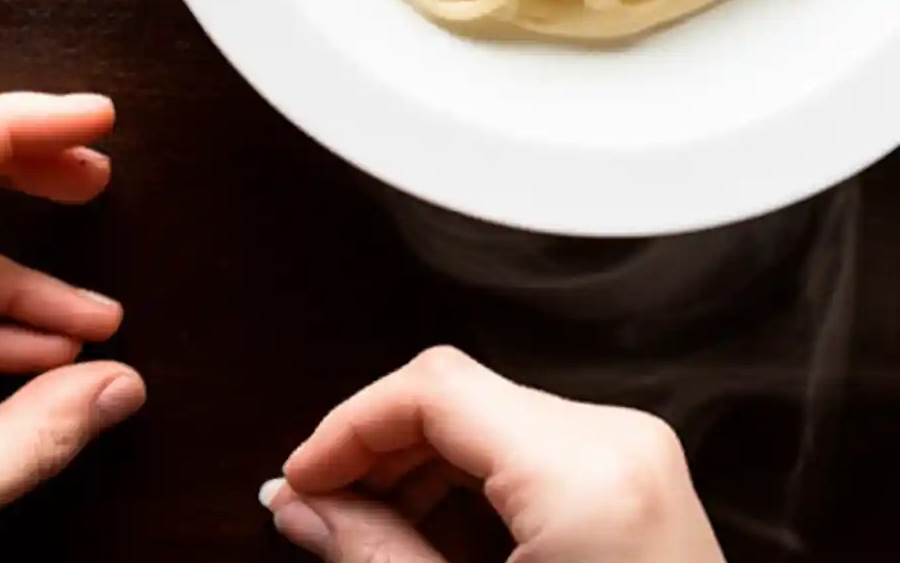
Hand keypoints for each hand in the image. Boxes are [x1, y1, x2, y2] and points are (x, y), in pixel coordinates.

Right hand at [262, 346, 724, 562]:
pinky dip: (465, 476)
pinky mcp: (634, 479)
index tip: (300, 476)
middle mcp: (616, 442)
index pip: (433, 389)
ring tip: (367, 525)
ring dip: (414, 461)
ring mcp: (633, 455)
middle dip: (375, 446)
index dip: (347, 425)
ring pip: (487, 416)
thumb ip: (374, 554)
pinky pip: (526, 446)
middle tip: (319, 505)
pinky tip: (428, 527)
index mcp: (583, 473)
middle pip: (457, 396)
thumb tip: (300, 505)